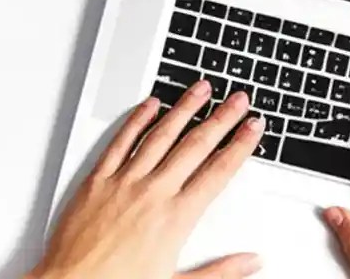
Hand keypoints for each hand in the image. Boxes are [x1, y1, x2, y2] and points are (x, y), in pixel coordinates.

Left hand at [30, 80, 265, 278]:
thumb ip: (220, 272)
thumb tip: (252, 261)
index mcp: (176, 218)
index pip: (218, 172)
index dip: (239, 146)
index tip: (252, 128)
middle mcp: (153, 193)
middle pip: (195, 145)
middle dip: (221, 118)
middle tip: (238, 99)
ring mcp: (124, 182)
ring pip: (160, 135)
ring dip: (184, 108)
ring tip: (200, 89)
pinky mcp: (97, 181)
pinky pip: (120, 142)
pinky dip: (137, 120)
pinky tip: (150, 105)